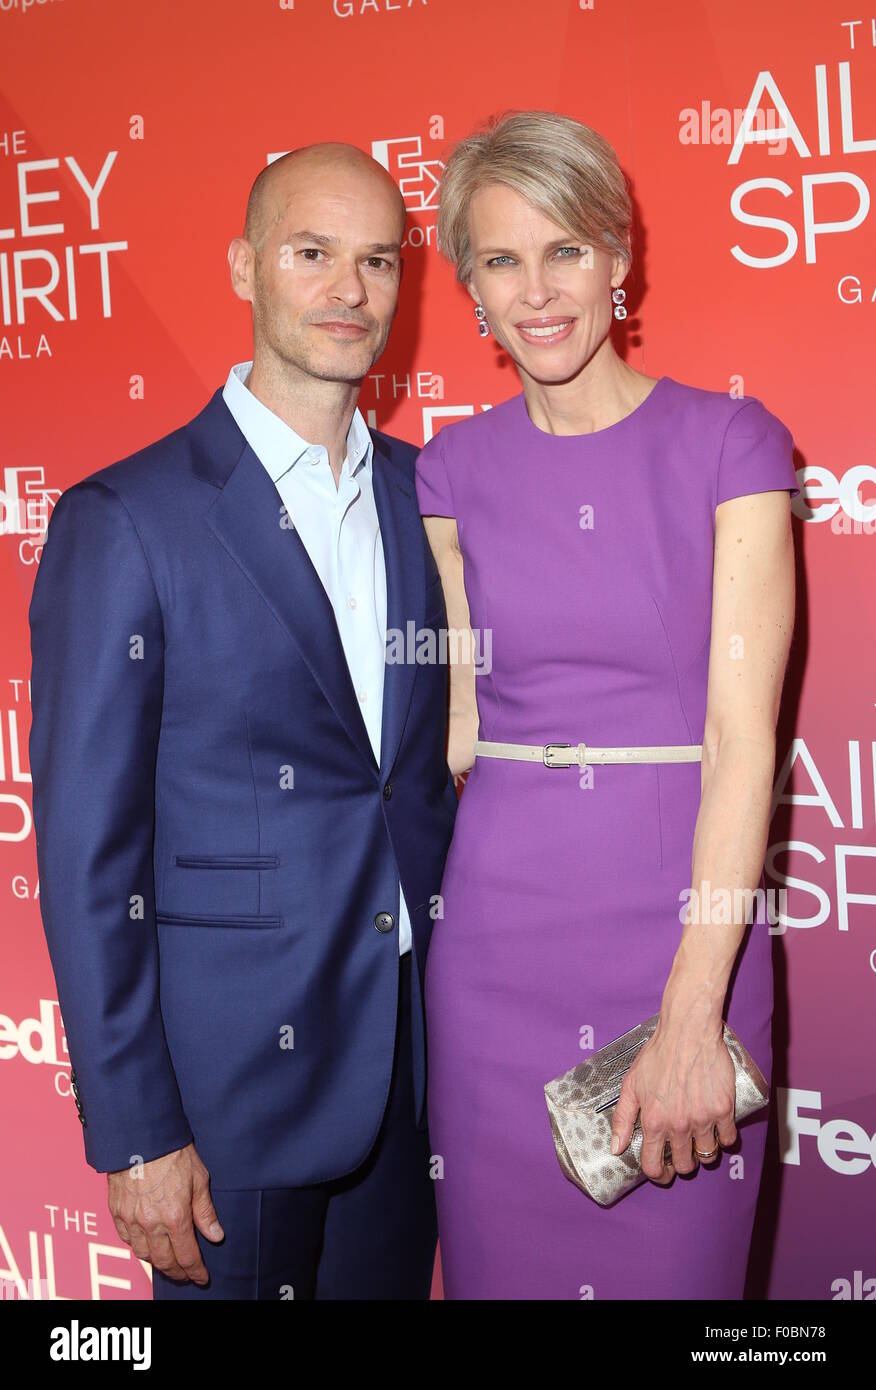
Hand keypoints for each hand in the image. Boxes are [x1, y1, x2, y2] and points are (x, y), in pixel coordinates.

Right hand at [107, 1141, 223, 1284]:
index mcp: (175, 1217)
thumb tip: (215, 1235)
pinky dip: (137, 1246)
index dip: (196, 1271)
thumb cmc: (172, 1153)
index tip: (202, 1278)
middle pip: (164, 1262)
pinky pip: (126, 1239)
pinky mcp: (117, 1212)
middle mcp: (151, 1224)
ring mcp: (132, 1219)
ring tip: (168, 1262)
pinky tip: (146, 1244)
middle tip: (186, 1275)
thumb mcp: (199, 1178)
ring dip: (157, 1262)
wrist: (140, 1135)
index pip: (187, 1256)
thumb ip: (205, 1211)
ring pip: (143, 1254)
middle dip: (177, 1273)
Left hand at [610, 1018, 736, 1183]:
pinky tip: (717, 1129)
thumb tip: (616, 1148)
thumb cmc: (658, 1054)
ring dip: (703, 1153)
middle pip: (684, 1165)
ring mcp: (703, 1119)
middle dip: (682, 1164)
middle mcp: (678, 1125)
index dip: (657, 1174)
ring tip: (699, 1140)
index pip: (654, 1165)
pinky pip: (728, 1138)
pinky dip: (724, 1138)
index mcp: (653, 1121)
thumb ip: (622, 1118)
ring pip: (708, 1156)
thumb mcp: (631, 1084)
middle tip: (682, 1154)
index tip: (662, 1172)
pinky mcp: (723, 1109)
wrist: (687, 1032)